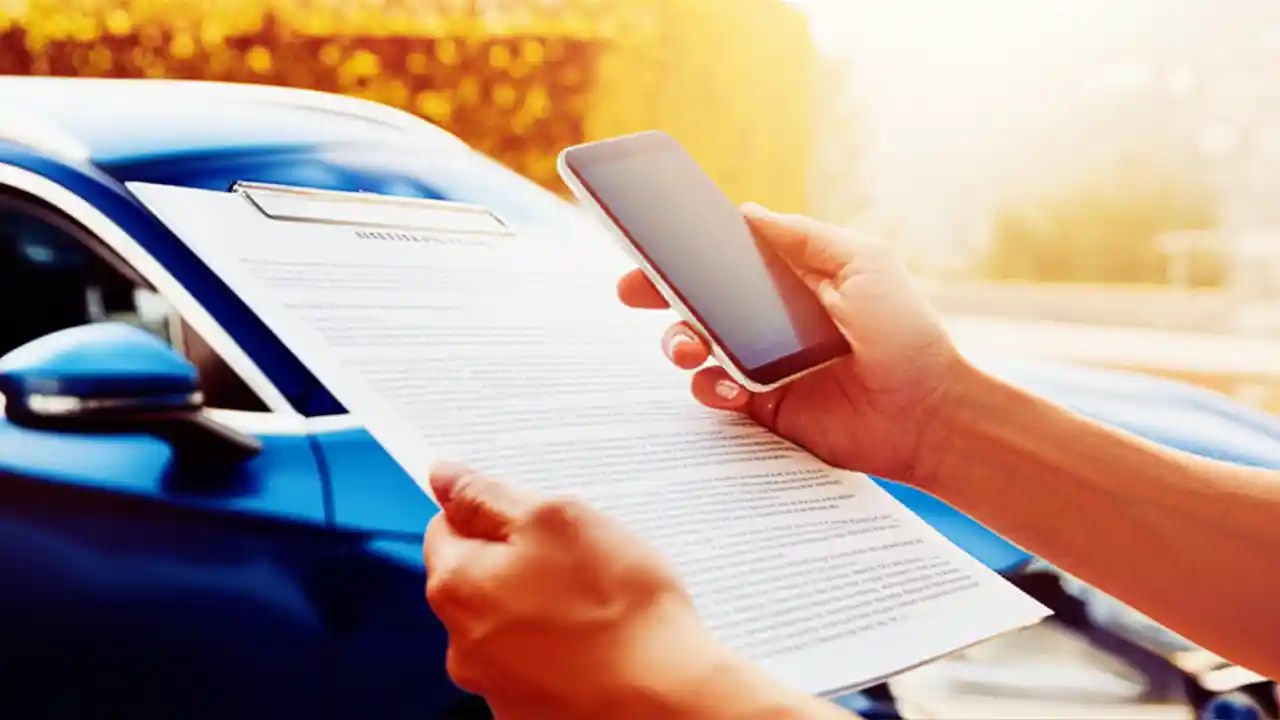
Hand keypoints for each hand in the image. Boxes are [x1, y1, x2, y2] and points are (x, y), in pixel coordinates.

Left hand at [422, 465, 800, 719]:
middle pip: (476, 579)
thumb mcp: (556, 520)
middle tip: (576, 557)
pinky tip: (599, 643)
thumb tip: (444, 476)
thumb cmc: (618, 607)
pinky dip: (559, 652)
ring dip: (540, 608)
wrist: (665, 701)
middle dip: (518, 561)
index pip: (445, 527)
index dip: (490, 511)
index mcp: (457, 586)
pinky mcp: (529, 712)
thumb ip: (489, 496)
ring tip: (598, 605)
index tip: (534, 517)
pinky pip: (535, 666)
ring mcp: (495, 685)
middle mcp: (461, 643)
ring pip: (507, 624)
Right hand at [619, 203, 963, 487]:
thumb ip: (805, 237)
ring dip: (678, 343)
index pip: (726, 259)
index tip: (646, 241)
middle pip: (696, 301)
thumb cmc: (904, 333)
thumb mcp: (864, 264)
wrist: (927, 414)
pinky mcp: (761, 408)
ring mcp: (761, 365)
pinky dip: (709, 388)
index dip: (684, 250)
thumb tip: (747, 212)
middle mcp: (768, 320)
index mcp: (789, 281)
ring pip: (694, 348)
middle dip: (657, 293)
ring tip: (689, 349)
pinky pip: (715, 394)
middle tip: (631, 291)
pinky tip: (727, 387)